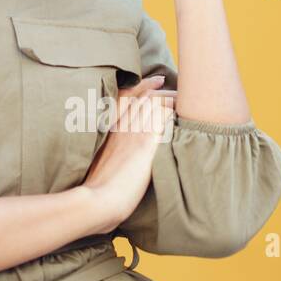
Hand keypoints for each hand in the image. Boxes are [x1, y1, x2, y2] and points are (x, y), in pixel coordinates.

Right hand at [82, 75, 175, 234]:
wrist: (97, 200)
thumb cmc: (96, 191)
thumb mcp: (97, 167)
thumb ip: (107, 156)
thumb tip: (114, 161)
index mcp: (109, 132)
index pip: (125, 100)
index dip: (140, 88)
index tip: (154, 81)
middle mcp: (120, 127)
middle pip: (141, 98)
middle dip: (157, 89)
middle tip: (168, 83)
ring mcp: (133, 134)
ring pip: (153, 103)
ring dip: (169, 97)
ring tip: (183, 96)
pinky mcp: (145, 144)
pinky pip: (162, 117)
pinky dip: (173, 110)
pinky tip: (183, 110)